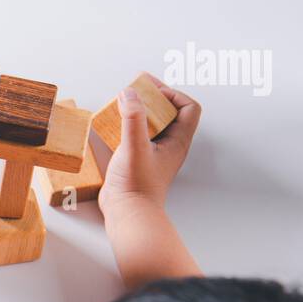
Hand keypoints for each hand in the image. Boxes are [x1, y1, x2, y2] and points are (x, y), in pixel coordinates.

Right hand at [99, 75, 200, 215]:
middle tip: (134, 88)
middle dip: (153, 96)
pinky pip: (138, 133)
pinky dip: (128, 123)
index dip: (172, 94)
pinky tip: (114, 123)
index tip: (150, 91)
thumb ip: (133, 119)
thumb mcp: (135, 147)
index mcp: (177, 141)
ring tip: (123, 102)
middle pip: (169, 111)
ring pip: (152, 122)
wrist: (128, 213)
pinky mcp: (138, 158)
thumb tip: (129, 93)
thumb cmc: (137, 186)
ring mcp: (154, 152)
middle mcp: (169, 145)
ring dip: (139, 109)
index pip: (188, 107)